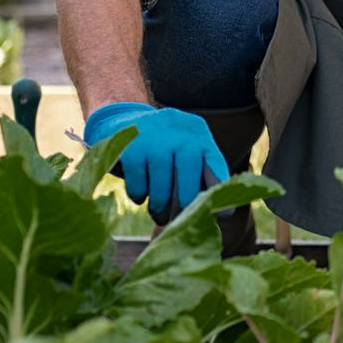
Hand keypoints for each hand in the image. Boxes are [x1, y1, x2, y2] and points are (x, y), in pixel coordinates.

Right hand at [84, 102, 228, 224]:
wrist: (121, 123)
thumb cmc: (161, 148)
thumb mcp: (183, 150)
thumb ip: (198, 174)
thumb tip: (218, 214)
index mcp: (198, 133)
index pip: (215, 164)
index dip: (218, 191)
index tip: (221, 215)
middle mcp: (179, 131)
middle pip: (189, 173)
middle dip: (185, 202)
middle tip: (179, 219)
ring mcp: (154, 137)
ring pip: (161, 184)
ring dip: (160, 205)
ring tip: (159, 214)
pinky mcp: (131, 148)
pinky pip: (138, 185)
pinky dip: (139, 195)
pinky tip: (140, 194)